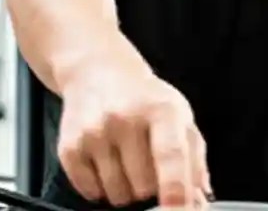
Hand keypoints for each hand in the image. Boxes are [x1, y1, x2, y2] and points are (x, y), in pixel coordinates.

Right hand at [58, 65, 209, 208]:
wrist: (97, 70)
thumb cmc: (144, 99)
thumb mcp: (179, 116)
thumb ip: (194, 159)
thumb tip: (198, 200)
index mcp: (161, 110)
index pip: (170, 155)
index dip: (176, 188)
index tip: (180, 209)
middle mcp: (124, 118)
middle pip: (144, 186)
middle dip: (149, 186)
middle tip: (146, 161)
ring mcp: (93, 132)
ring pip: (117, 194)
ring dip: (125, 189)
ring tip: (124, 160)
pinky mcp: (69, 146)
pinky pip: (90, 192)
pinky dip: (99, 187)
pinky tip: (104, 160)